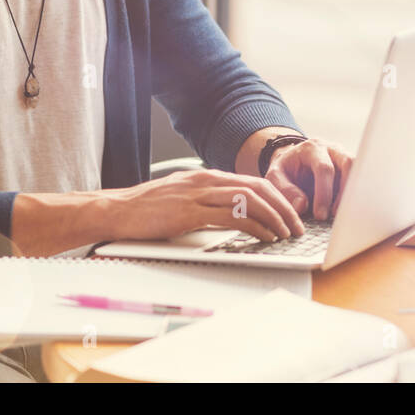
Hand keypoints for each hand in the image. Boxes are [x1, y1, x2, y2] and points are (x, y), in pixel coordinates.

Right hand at [105, 169, 305, 242]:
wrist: (116, 210)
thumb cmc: (146, 210)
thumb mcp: (182, 200)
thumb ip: (206, 203)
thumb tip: (232, 216)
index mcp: (206, 177)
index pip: (252, 182)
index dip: (277, 198)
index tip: (290, 215)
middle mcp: (206, 181)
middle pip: (257, 187)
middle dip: (283, 207)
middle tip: (298, 226)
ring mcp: (198, 194)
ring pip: (249, 199)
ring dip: (274, 217)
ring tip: (286, 233)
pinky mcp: (190, 211)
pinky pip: (232, 215)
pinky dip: (255, 226)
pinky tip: (265, 236)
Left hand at [263, 137, 353, 220]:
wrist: (293, 160)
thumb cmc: (285, 170)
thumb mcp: (275, 177)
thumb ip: (285, 190)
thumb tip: (302, 206)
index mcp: (312, 148)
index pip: (324, 168)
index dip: (324, 193)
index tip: (320, 215)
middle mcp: (332, 149)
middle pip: (349, 163)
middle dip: (344, 192)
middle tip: (334, 215)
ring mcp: (344, 157)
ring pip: (359, 170)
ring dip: (352, 193)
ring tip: (340, 214)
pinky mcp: (351, 169)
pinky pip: (360, 179)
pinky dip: (355, 195)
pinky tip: (347, 210)